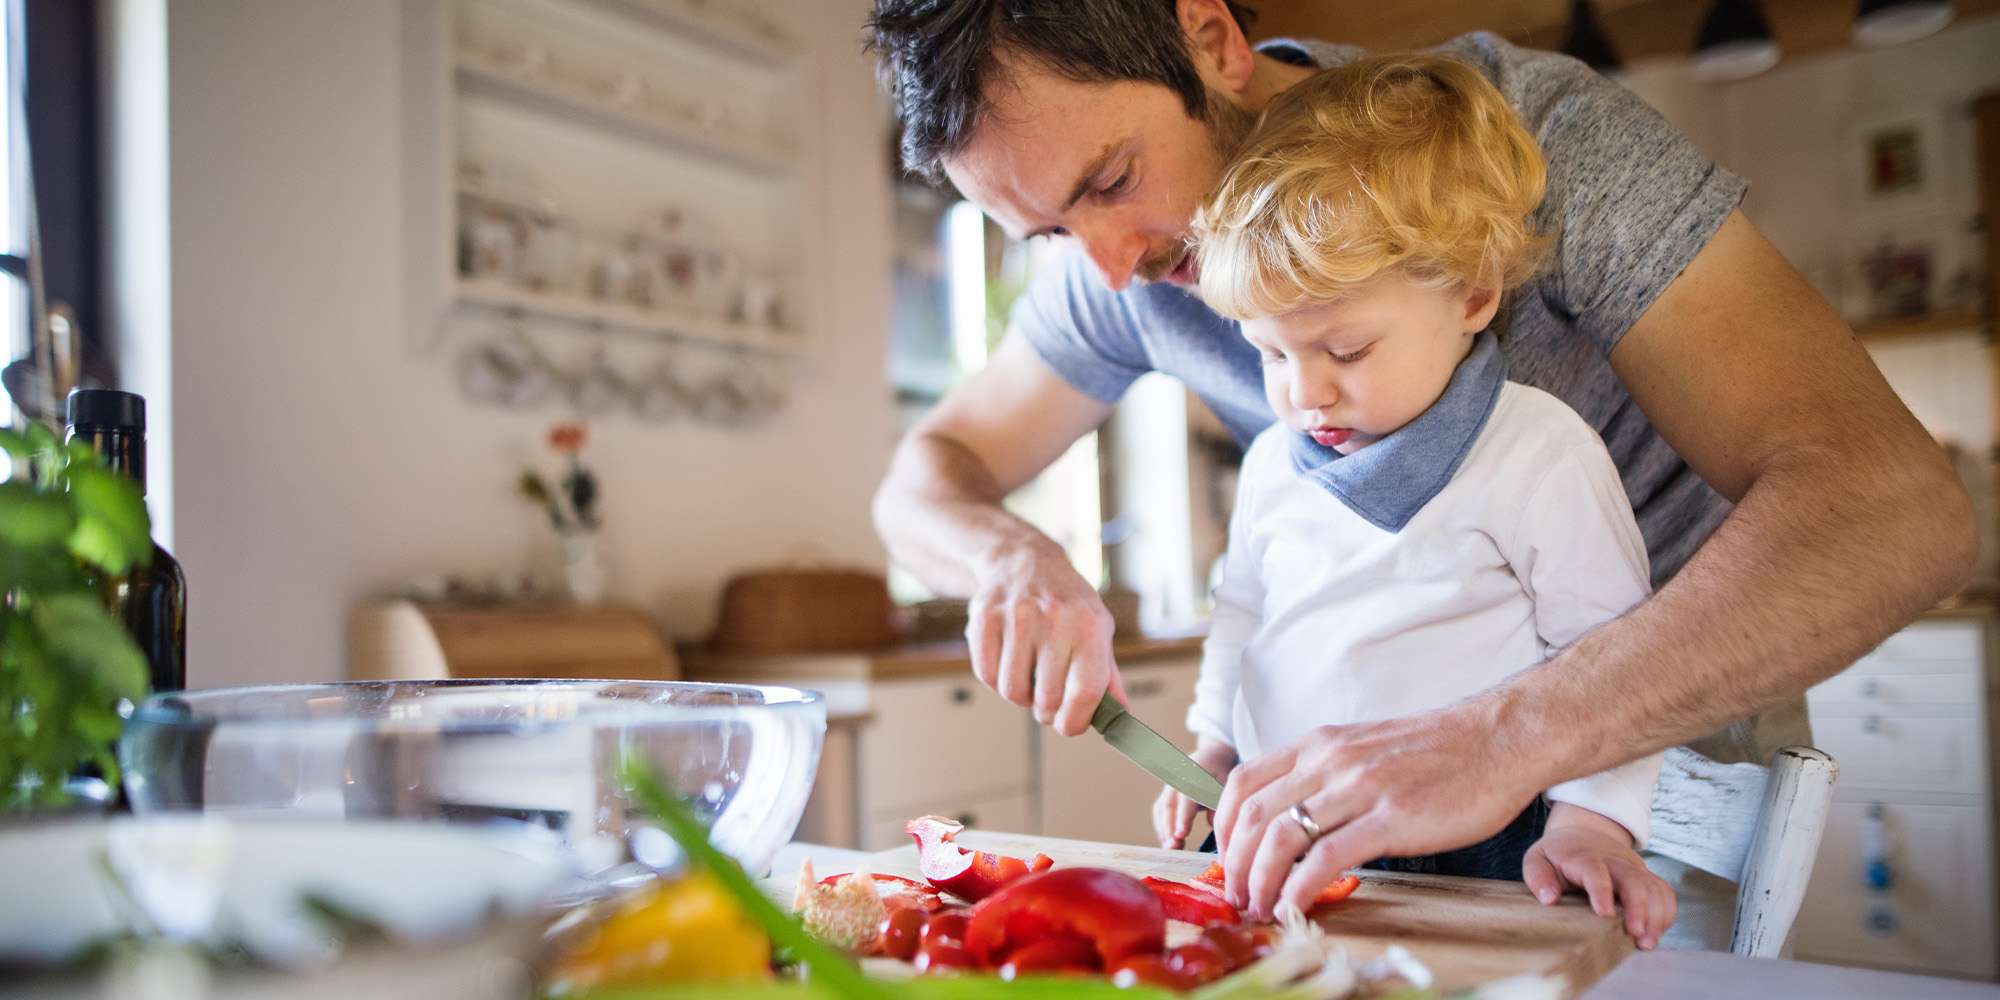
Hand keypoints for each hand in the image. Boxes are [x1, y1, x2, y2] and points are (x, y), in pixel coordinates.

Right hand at [967, 539, 1125, 735]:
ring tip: (1028, 675)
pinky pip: (987, 675)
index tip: (1068, 725)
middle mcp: (1054, 618)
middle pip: (1046, 699)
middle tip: (1047, 698)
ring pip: (1012, 691)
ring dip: (1020, 695)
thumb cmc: (1067, 603)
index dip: (1075, 721)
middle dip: (1046, 710)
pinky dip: (996, 680)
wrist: (1025, 561)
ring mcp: (1016, 616)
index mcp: (1089, 626)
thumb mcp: (1098, 630)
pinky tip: (1008, 662)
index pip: (1085, 691)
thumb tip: (1119, 717)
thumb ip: (1107, 677)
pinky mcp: (985, 618)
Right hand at [1152, 742, 1237, 848]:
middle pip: (1169, 805)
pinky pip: (1160, 813)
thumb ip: (1220, 801)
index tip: (1181, 833)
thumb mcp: (1226, 781)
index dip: (1182, 816)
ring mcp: (1169, 788)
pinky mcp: (1166, 797)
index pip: (1186, 796)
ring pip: (1161, 810)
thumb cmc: (1221, 771)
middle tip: (1173, 846)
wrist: (1211, 756)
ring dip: (1164, 830)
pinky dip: (1163, 828)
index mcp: (1193, 773)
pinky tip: (1170, 842)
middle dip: (1169, 828)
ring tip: (1172, 848)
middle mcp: (1176, 779)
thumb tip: (1212, 823)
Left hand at [1213, 702, 1546, 921]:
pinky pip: (1325, 857)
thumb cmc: (1438, 751)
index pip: (1243, 781)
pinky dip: (1299, 887)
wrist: (1498, 739)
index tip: (1227, 859)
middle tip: (1237, 895)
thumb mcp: (1365, 749)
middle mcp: (1330, 761)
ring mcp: (1359, 788)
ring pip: (1280, 837)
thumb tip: (1295, 817)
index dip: (1223, 827)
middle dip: (1234, 864)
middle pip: (1251, 815)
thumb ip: (1327, 776)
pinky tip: (1295, 906)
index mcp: (1320, 745)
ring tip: (1261, 907)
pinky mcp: (1391, 818)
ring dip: (1260, 881)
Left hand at [1524, 805, 1676, 949]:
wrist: (1584, 832)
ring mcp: (1633, 868)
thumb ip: (1539, 878)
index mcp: (1584, 858)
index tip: (1604, 914)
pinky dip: (1665, 912)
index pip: (1595, 871)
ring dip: (1655, 915)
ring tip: (1646, 942)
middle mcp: (1614, 861)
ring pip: (1653, 887)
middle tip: (1635, 934)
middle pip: (1632, 879)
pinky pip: (1664, 892)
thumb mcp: (1538, 859)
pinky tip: (1656, 932)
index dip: (1601, 891)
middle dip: (1638, 907)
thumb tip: (1549, 899)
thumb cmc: (1559, 854)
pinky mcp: (1646, 877)